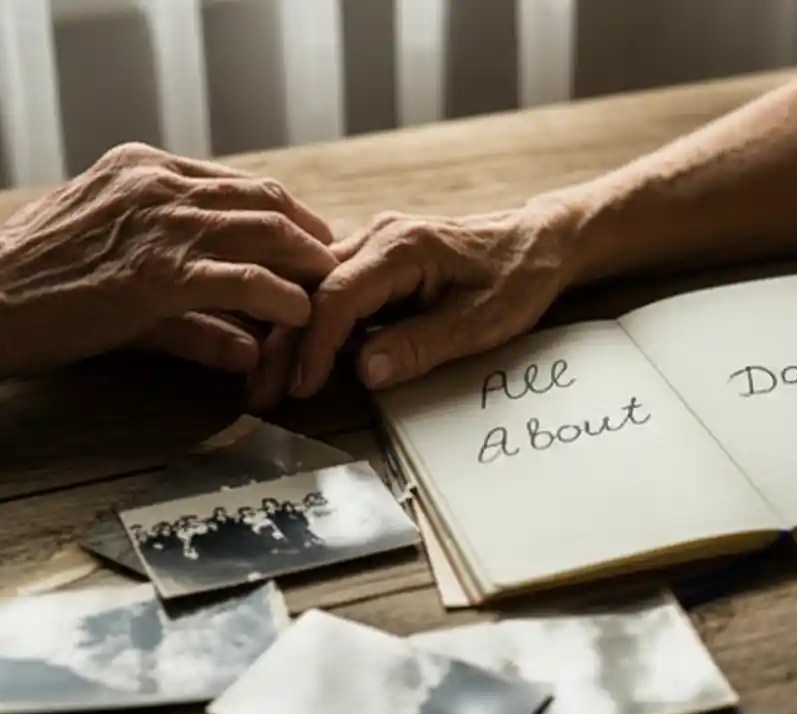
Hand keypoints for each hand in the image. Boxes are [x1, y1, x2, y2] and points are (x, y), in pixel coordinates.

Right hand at [0, 142, 335, 396]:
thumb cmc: (33, 281)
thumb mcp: (106, 253)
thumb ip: (170, 273)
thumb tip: (235, 323)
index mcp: (142, 166)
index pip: (235, 181)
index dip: (280, 210)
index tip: (305, 236)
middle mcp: (157, 183)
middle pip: (262, 199)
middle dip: (306, 231)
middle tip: (331, 262)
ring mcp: (160, 226)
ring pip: (264, 231)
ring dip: (306, 261)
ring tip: (329, 288)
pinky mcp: (159, 275)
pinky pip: (244, 279)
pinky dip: (282, 296)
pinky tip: (301, 316)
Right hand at [283, 199, 579, 399]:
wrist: (537, 242)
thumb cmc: (517, 279)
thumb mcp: (482, 321)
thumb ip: (423, 345)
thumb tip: (367, 371)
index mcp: (403, 247)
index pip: (338, 296)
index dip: (313, 345)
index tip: (300, 387)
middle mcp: (379, 236)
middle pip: (311, 289)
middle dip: (282, 343)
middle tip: (259, 394)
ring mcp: (373, 244)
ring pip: (313, 289)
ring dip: (288, 334)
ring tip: (265, 382)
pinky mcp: (375, 260)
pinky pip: (330, 289)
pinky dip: (309, 323)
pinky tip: (292, 355)